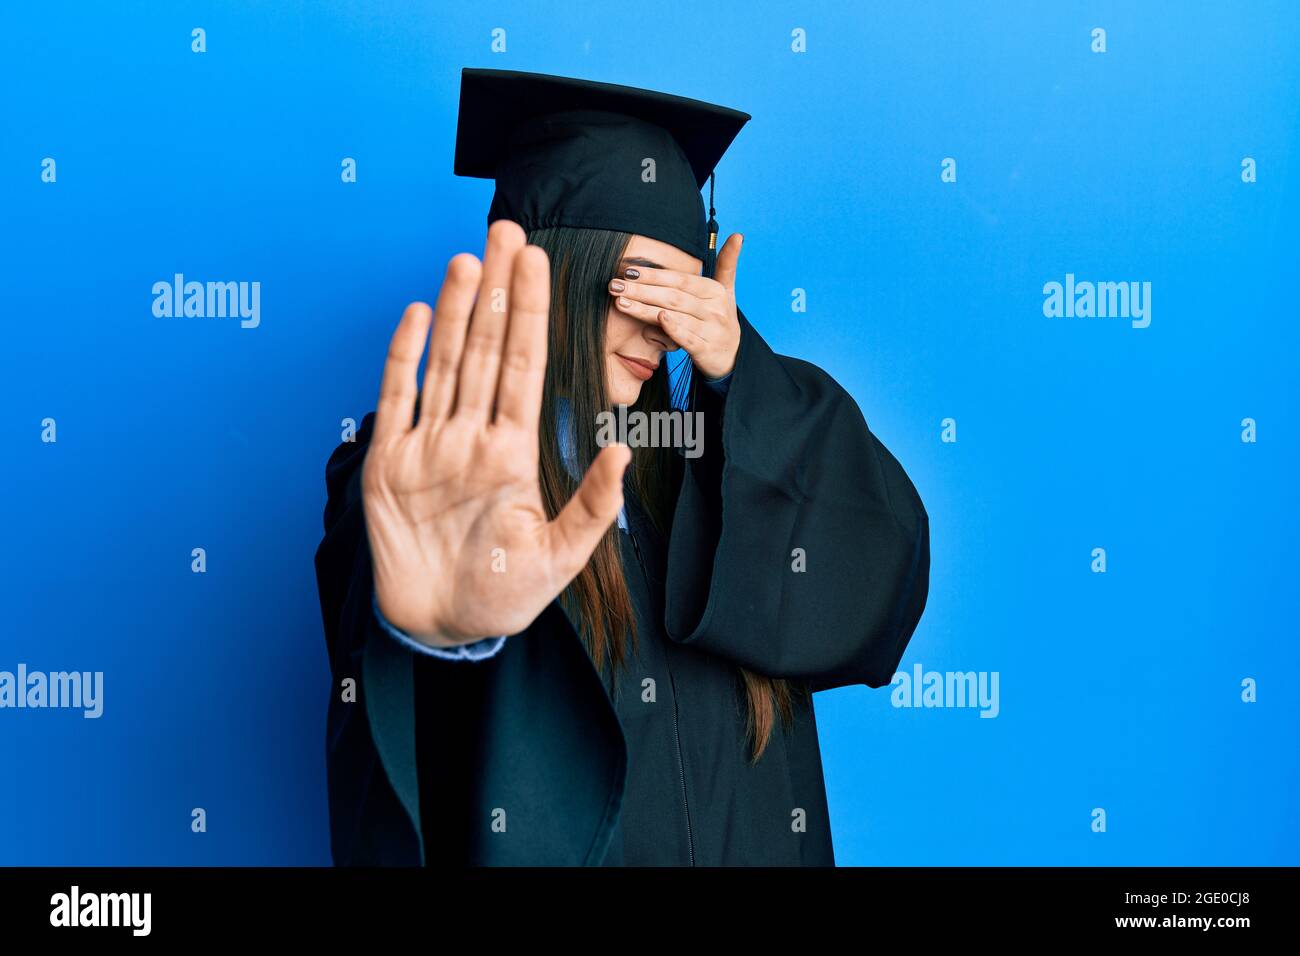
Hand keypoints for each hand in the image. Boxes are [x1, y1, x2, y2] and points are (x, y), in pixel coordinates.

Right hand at [362, 219, 631, 646]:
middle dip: (497, 290)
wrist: (439, 626)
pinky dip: (405, 358)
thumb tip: (623, 452)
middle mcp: (473, 436)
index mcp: (514, 452)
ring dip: (455, 310)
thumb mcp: (559, 558)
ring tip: (467, 258)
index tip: (540, 263)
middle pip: (487, 349)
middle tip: (506, 231)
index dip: (532, 313)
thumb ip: (591, 507)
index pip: (526, 367)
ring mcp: (429, 445)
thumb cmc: (502, 596)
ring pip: (445, 362)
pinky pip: (397, 399)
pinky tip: (418, 315)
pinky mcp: (388, 463)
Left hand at [608, 233, 743, 379]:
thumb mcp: (726, 291)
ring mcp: (712, 330)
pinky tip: (657, 319)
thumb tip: (738, 235)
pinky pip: (688, 338)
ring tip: (620, 301)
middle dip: (641, 289)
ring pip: (674, 315)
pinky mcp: (707, 350)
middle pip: (673, 296)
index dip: (653, 274)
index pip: (680, 280)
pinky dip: (673, 329)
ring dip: (645, 308)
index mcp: (715, 291)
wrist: (733, 357)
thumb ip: (727, 264)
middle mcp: (715, 309)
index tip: (628, 270)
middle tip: (614, 285)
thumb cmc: (719, 319)